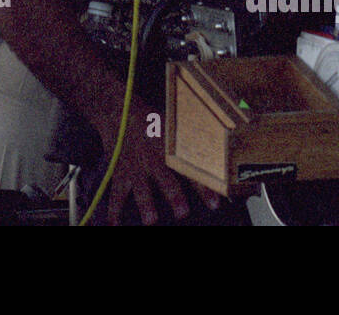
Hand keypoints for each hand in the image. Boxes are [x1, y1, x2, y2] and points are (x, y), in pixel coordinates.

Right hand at [96, 98, 219, 224]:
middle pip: (165, 179)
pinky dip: (114, 211)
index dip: (203, 186)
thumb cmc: (152, 122)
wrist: (119, 113)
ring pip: (141, 189)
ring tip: (151, 220)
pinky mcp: (120, 174)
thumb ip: (195, 140)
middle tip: (182, 212)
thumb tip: (224, 151)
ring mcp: (135, 168)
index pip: (191, 169)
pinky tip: (114, 225)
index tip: (215, 203)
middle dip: (174, 196)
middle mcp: (153, 159)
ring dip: (146, 205)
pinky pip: (116, 194)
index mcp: (170, 148)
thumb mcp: (175, 125)